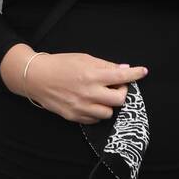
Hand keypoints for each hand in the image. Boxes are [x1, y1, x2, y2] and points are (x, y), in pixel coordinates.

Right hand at [17, 51, 148, 123]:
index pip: (121, 77)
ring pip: (108, 113)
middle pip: (119, 100)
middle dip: (122, 92)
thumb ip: (105, 65)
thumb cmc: (61, 64)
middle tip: (116, 86)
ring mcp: (80, 107)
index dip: (135, 74)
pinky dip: (97, 112)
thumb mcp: (84, 58)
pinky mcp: (73, 116)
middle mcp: (88, 93)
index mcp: (91, 75)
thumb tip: (124, 69)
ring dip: (109, 104)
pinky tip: (92, 103)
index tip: (143, 72)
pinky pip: (94, 120)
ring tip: (102, 95)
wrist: (36, 77)